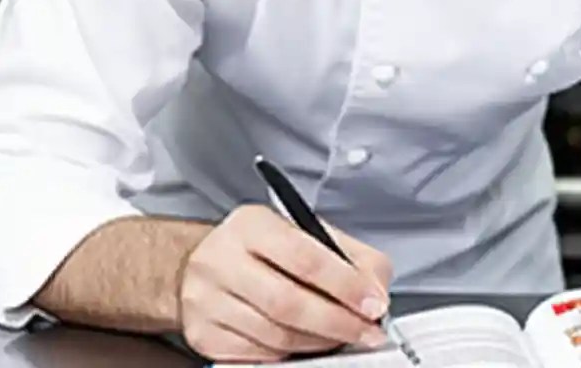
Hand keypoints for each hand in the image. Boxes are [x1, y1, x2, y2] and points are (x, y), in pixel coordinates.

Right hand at [179, 204, 393, 362]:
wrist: (205, 265)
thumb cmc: (263, 250)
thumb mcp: (306, 234)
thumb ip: (351, 256)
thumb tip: (376, 292)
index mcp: (252, 225)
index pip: (305, 257)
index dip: (346, 286)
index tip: (373, 305)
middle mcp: (222, 259)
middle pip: (288, 303)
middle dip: (337, 323)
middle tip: (366, 332)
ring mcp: (207, 300)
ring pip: (275, 335)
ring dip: (318, 342)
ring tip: (338, 336)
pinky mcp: (204, 335)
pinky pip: (257, 356)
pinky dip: (290, 355)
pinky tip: (305, 343)